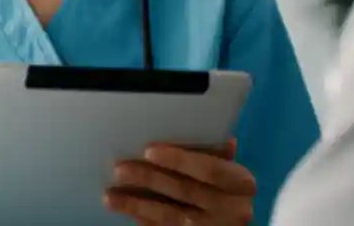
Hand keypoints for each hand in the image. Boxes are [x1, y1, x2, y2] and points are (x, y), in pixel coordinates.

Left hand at [105, 139, 255, 224]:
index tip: (149, 150)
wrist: (234, 224)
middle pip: (185, 191)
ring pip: (171, 216)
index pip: (208, 169)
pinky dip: (146, 222)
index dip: (178, 159)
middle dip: (150, 178)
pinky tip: (129, 213)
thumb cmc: (230, 193)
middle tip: (121, 169)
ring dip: (138, 205)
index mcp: (241, 184)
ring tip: (112, 196)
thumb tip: (220, 137)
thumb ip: (219, 155)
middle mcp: (232, 209)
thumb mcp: (232, 173)